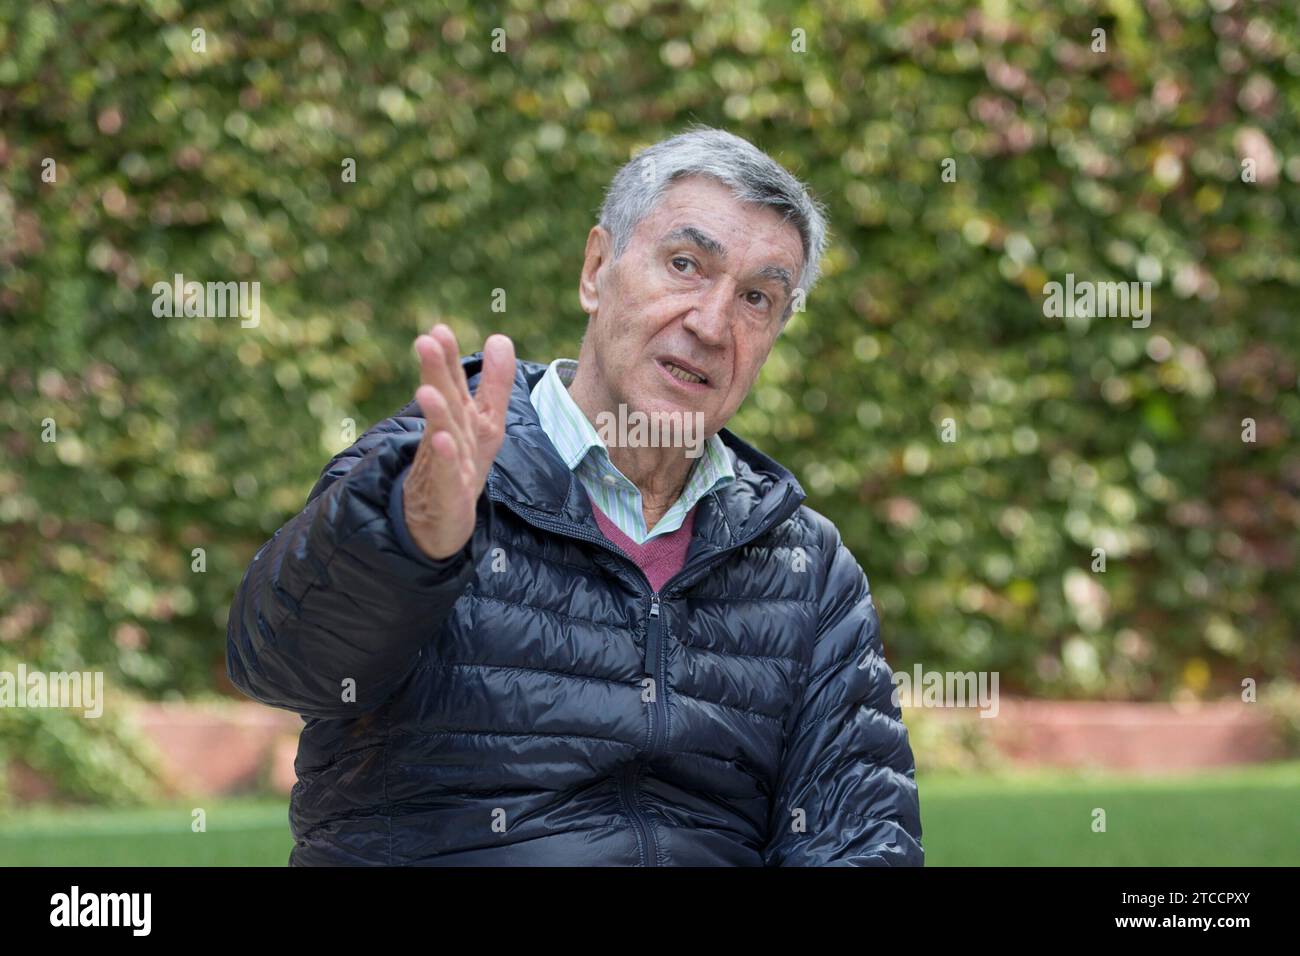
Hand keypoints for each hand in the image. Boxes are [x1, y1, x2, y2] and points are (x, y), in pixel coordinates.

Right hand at [402, 324, 514, 559]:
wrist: (439, 522)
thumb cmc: (462, 465)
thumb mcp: (486, 422)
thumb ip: (494, 383)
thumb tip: (499, 337)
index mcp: (456, 417)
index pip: (452, 383)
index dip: (448, 358)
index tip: (439, 330)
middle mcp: (446, 435)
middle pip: (444, 402)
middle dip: (437, 373)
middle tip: (425, 342)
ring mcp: (444, 464)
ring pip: (441, 435)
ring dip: (436, 413)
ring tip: (427, 390)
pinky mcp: (447, 494)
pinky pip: (446, 474)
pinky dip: (444, 458)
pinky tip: (442, 442)